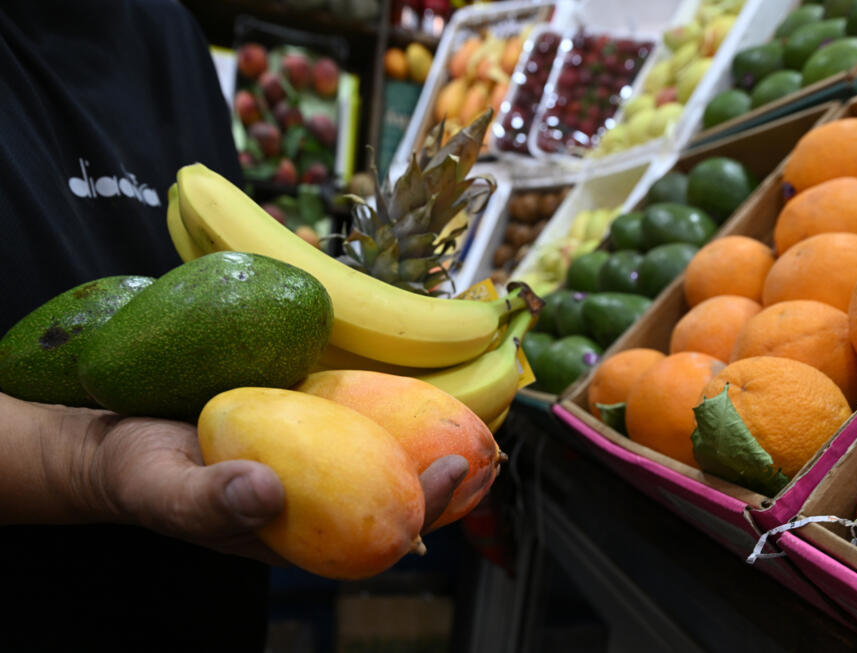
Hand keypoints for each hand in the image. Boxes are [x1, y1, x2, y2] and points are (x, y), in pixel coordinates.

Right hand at [68, 409, 469, 562]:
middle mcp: (314, 500)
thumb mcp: (164, 490)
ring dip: (426, 441)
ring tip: (473, 415)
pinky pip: (353, 418)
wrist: (120, 439)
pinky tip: (412, 383)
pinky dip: (385, 405)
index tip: (453, 471)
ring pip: (380, 457)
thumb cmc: (139, 475)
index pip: (374, 535)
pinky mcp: (301, 423)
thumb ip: (210, 501)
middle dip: (444, 482)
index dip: (422, 510)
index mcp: (296, 534)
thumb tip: (267, 494)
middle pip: (391, 498)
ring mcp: (311, 462)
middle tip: (486, 448)